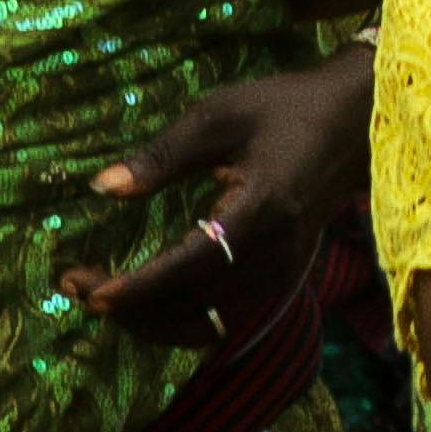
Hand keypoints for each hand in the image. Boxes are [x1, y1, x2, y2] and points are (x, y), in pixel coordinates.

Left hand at [64, 46, 372, 345]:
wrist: (357, 122)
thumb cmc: (285, 109)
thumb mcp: (219, 115)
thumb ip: (161, 155)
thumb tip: (102, 187)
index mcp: (260, 209)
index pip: (190, 264)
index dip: (137, 287)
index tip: (87, 291)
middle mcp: (274, 254)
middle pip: (191, 305)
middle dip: (126, 307)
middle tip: (72, 285)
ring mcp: (282, 273)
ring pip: (204, 322)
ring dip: (149, 319)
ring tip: (101, 293)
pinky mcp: (282, 279)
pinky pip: (223, 316)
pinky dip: (179, 318)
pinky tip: (146, 299)